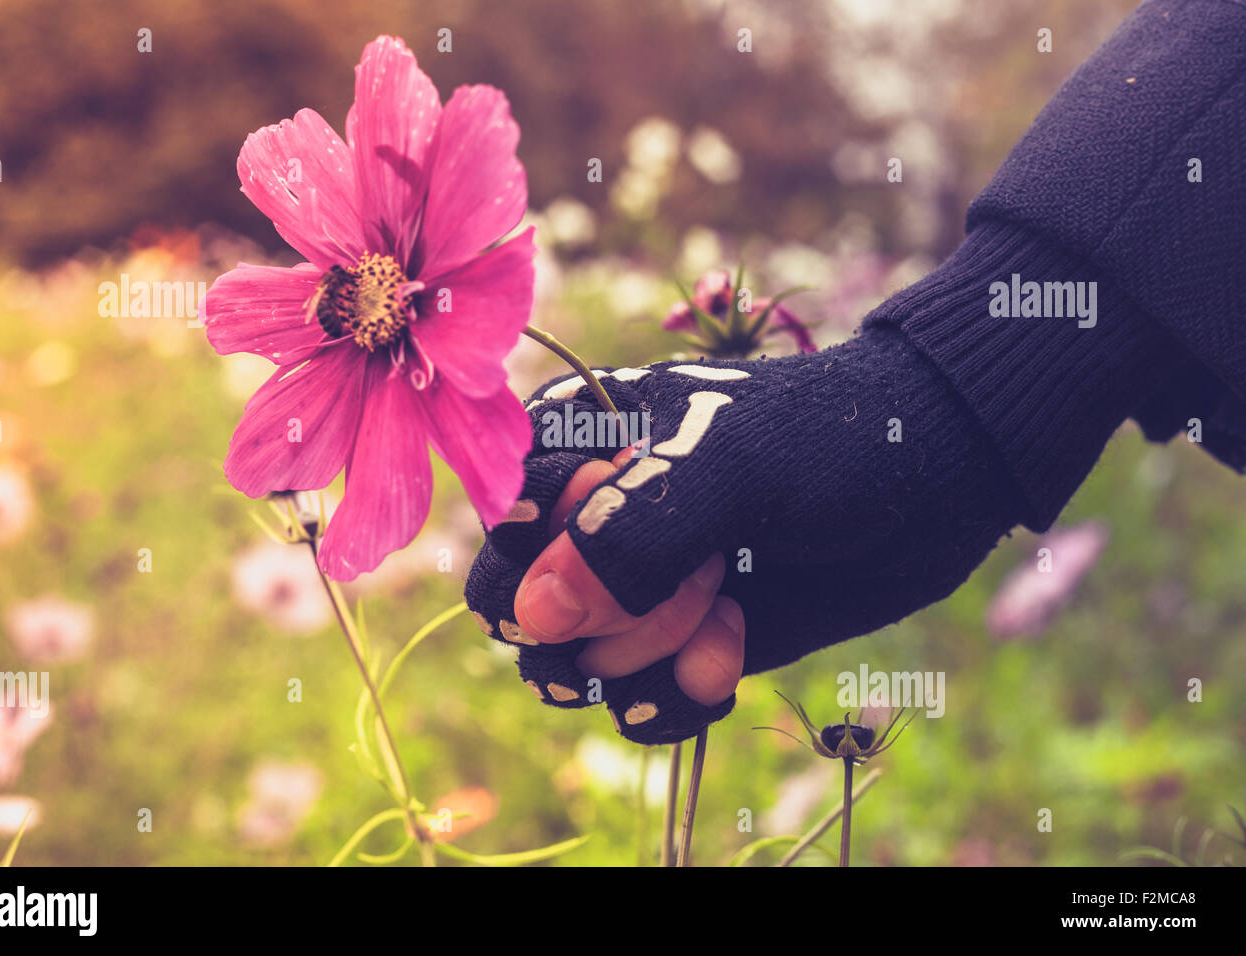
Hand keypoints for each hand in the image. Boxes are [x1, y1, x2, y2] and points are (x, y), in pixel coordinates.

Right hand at [465, 325, 1023, 743]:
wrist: (935, 477)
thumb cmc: (830, 440)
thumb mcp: (730, 466)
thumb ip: (628, 537)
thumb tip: (533, 620)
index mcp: (570, 446)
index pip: (500, 540)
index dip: (563, 563)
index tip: (655, 536)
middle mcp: (587, 520)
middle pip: (526, 616)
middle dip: (611, 620)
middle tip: (702, 579)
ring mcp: (632, 587)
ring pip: (578, 670)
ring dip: (652, 658)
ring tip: (726, 612)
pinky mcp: (677, 642)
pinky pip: (633, 707)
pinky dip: (680, 695)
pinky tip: (729, 652)